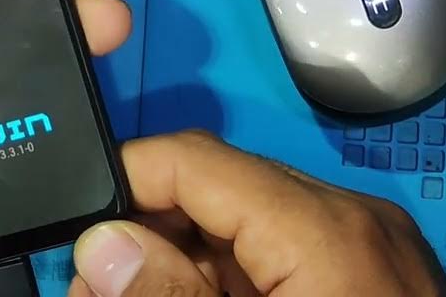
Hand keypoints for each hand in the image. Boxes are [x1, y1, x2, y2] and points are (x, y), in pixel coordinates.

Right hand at [68, 131, 445, 296]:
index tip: (76, 236)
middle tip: (93, 294)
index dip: (125, 184)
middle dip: (148, 241)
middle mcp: (353, 224)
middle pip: (217, 195)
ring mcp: (369, 255)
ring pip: (244, 234)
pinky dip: (230, 289)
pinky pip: (281, 265)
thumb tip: (105, 247)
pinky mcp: (369, 285)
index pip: (197, 162)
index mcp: (326, 230)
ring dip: (183, 270)